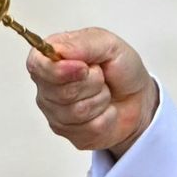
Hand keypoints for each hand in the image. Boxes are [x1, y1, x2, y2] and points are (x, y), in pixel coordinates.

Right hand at [25, 28, 158, 157]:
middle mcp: (47, 85)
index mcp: (52, 57)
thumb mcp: (109, 44)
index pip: (37, 65)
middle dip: (91, 83)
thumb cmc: (121, 69)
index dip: (59, 70)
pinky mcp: (69, 133)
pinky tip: (105, 110)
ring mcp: (55, 112)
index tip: (83, 68)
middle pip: (60, 91)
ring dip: (100, 99)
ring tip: (104, 92)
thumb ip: (82, 44)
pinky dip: (106, 117)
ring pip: (76, 111)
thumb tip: (57, 50)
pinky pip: (89, 128)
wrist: (139, 98)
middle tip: (101, 76)